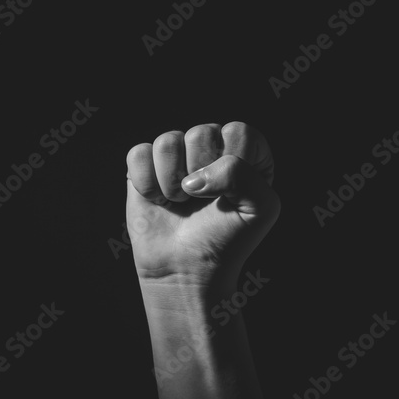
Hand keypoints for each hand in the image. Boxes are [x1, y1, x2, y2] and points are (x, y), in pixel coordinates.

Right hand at [125, 122, 279, 285]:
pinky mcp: (144, 165)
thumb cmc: (226, 239)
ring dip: (171, 182)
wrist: (185, 267)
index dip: (231, 163)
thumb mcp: (260, 209)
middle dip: (200, 175)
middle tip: (201, 200)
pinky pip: (139, 154)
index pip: (237, 132)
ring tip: (179, 201)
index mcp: (245, 153)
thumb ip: (242, 176)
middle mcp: (210, 147)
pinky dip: (146, 184)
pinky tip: (158, 200)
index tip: (230, 195)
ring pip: (167, 142)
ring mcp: (175, 155)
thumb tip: (192, 178)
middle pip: (201, 133)